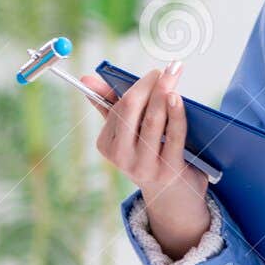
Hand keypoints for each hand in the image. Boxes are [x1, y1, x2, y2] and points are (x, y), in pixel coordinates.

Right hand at [84, 62, 209, 259]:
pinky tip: (178, 98)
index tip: (153, 72)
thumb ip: (109, 105)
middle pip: (132, 112)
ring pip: (152, 122)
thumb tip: (87, 80)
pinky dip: (176, 114)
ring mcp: (144, 166)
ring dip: (163, 94)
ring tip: (173, 76)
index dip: (136, 87)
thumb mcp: (129, 132)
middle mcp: (122, 158)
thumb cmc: (150, 153)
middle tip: (167, 69)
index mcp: (107, 146)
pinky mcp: (168, 171)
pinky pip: (173, 136)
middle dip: (149, 86)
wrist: (173, 195)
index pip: (118, 110)